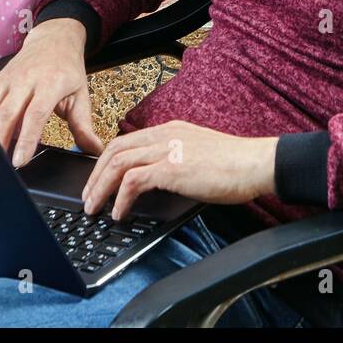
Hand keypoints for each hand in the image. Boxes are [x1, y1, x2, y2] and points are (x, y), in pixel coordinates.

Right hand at [0, 18, 104, 167]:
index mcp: (50, 83)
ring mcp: (7, 80)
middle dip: (1, 141)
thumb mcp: (81, 95)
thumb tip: (94, 150)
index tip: (20, 161)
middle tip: (0, 165)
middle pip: (7, 114)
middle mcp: (25, 80)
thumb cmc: (67, 69)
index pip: (35, 115)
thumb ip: (84, 126)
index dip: (26, 139)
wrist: (54, 40)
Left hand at [81, 121, 278, 219]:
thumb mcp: (197, 153)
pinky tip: (119, 212)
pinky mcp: (172, 168)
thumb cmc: (234, 163)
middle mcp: (164, 135)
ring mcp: (167, 150)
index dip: (105, 161)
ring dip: (101, 188)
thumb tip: (156, 180)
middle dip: (95, 175)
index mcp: (169, 130)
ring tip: (94, 207)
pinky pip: (133, 182)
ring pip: (118, 164)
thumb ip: (175, 158)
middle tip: (87, 196)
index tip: (97, 179)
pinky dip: (121, 198)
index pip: (125, 141)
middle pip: (114, 150)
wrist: (255, 163)